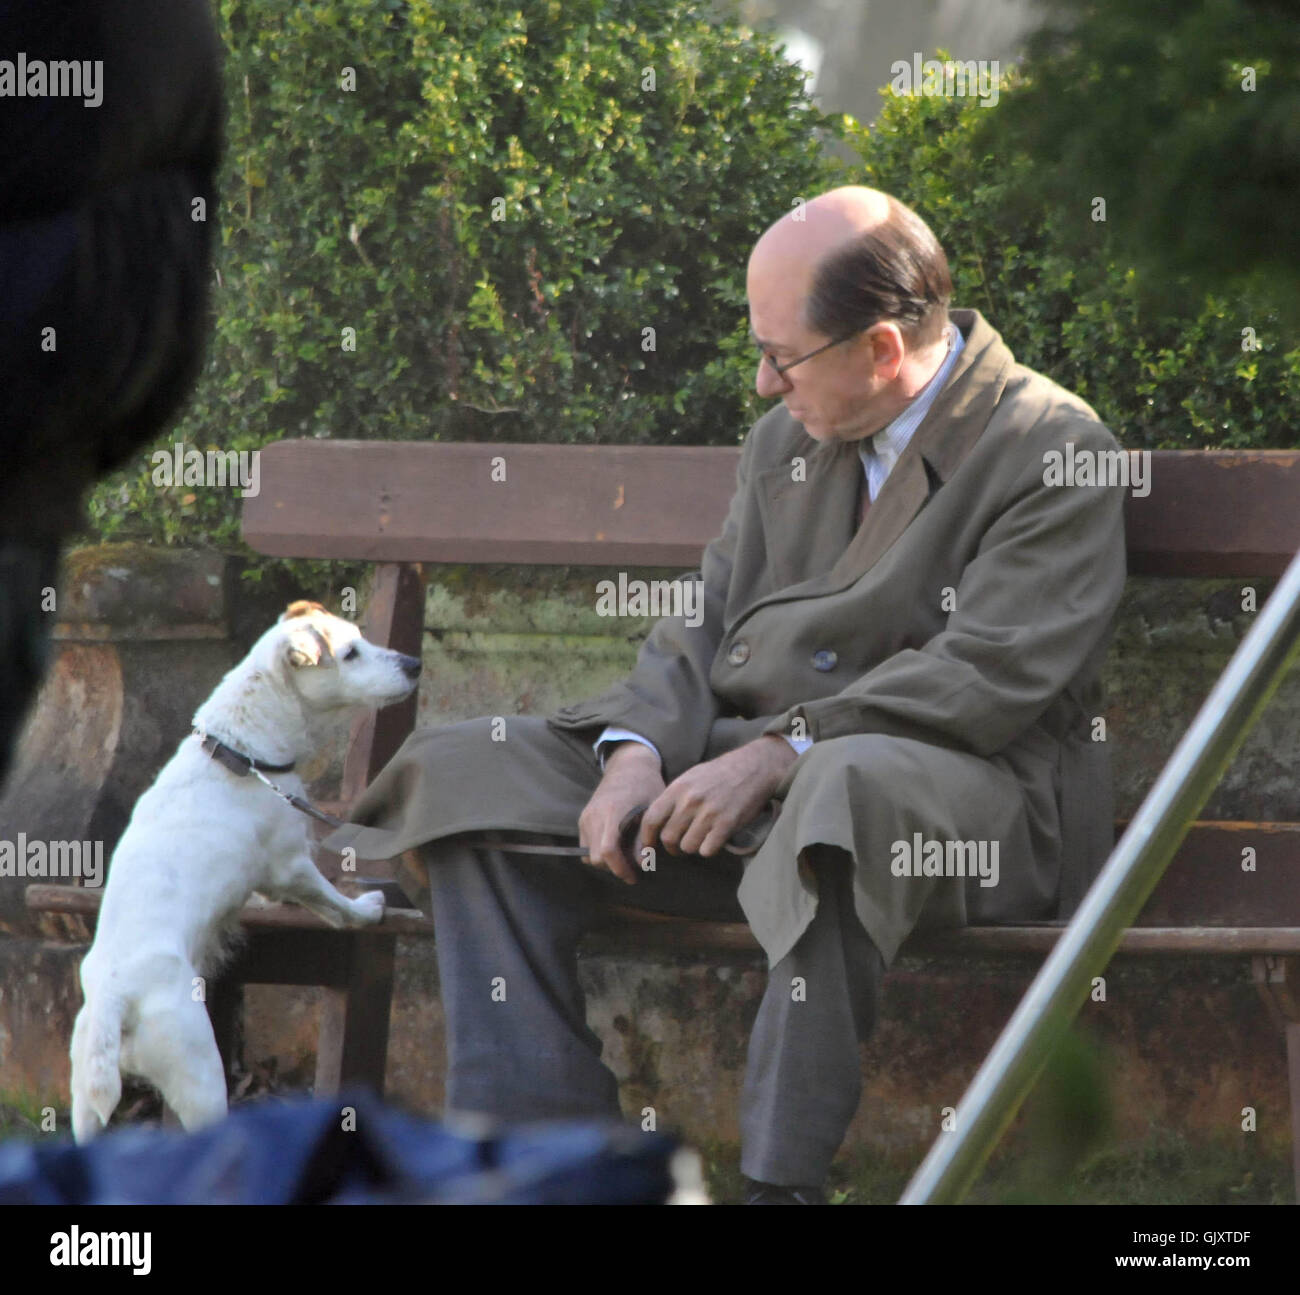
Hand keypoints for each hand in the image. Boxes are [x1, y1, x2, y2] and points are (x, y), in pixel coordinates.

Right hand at [578, 742, 665, 884]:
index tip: (633, 877)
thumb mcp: (652, 810)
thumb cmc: (646, 786)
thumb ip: (644, 838)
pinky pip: (586, 845)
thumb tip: (642, 864)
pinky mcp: (583, 818)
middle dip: (614, 867)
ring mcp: (586, 816)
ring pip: (588, 854)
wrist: (628, 766)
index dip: (619, 868)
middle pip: (596, 857)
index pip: (608, 850)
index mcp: (613, 812)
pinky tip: (616, 846)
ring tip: (626, 856)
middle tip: (634, 868)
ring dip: (606, 861)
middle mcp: (594, 815)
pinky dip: (598, 852)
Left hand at [640, 735, 796, 858]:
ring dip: (693, 847)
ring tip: (700, 838)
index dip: (646, 837)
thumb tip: (655, 822)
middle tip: (678, 847)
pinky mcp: (727, 824)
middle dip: (672, 847)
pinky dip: (709, 849)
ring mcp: (709, 813)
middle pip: (668, 837)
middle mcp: (691, 801)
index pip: (651, 819)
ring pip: (688, 847)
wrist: (754, 768)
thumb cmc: (720, 774)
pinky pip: (707, 850)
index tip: (648, 847)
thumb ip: (673, 798)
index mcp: (678, 788)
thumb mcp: (691, 777)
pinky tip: (714, 839)